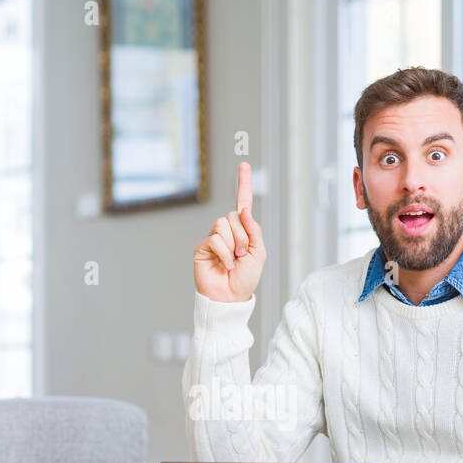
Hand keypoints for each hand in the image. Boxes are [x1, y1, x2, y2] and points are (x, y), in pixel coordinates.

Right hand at [193, 161, 265, 302]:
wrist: (230, 297)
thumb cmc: (246, 278)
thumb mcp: (259, 252)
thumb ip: (253, 229)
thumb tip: (243, 208)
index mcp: (243, 230)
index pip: (242, 202)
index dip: (244, 183)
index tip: (244, 165)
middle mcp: (228, 230)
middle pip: (234, 215)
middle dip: (243, 236)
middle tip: (243, 255)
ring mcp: (214, 237)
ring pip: (224, 225)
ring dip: (234, 245)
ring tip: (233, 261)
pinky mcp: (203, 246)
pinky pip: (215, 238)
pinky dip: (224, 253)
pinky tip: (224, 265)